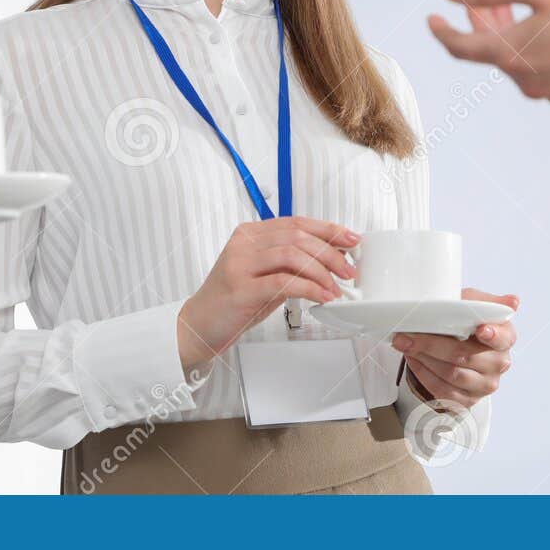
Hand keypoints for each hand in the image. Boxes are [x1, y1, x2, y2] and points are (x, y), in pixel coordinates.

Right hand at [177, 217, 358, 372]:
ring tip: (337, 287)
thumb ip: (291, 264)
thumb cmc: (233, 302)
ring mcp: (240, 264)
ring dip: (322, 270)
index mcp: (250, 234)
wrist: (198, 326)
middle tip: (349, 270)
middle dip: (331, 252)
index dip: (328, 229)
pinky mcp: (241, 289)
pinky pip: (283, 282)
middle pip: (297, 236)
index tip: (352, 239)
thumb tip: (332, 257)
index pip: (296, 222)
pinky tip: (322, 297)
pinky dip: (309, 288)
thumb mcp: (265, 276)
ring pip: (292, 254)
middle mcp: (244, 243)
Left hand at [394, 288, 517, 410]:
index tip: (481, 330)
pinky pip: (443, 391)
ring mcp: (485, 384)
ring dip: (423, 358)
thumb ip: (486, 302)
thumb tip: (513, 302)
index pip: (501, 338)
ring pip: (451, 374)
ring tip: (405, 345)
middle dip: (431, 344)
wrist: (460, 343)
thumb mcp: (474, 303)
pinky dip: (424, 374)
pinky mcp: (469, 399)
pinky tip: (414, 360)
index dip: (492, 335)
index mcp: (506, 337)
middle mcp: (499, 363)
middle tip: (407, 335)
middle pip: (464, 355)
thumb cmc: (467, 321)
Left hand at [427, 0, 549, 102]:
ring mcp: (547, 89)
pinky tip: (544, 25)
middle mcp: (524, 79)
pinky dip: (531, 46)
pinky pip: (538, 67)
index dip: (442, 31)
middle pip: (489, 50)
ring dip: (508, 32)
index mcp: (509, 55)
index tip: (433, 18)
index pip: (459, 47)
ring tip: (515, 4)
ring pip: (515, 58)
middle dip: (482, 22)